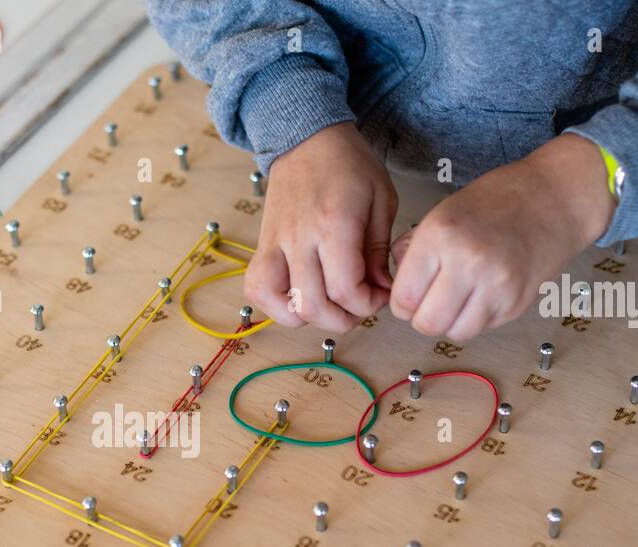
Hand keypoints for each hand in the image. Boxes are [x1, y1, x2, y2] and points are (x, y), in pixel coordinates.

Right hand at [245, 122, 397, 332]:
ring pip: (283, 305)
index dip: (368, 304)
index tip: (380, 294)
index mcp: (334, 224)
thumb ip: (379, 249)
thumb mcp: (381, 199)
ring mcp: (275, 244)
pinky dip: (275, 306)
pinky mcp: (262, 246)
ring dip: (310, 317)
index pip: (346, 289)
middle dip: (344, 318)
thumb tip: (379, 289)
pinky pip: (256, 289)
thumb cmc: (349, 164)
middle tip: (359, 304)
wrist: (306, 137)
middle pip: (315, 306)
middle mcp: (300, 238)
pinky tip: (297, 299)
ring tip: (329, 304)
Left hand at [389, 133, 615, 340]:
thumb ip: (412, 252)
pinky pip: (484, 328)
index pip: (402, 299)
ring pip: (456, 333)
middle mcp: (468, 262)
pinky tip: (485, 292)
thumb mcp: (441, 214)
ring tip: (460, 297)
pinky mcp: (518, 302)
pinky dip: (478, 317)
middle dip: (424, 317)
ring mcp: (497, 285)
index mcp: (439, 236)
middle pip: (426, 324)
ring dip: (452, 322)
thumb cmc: (494, 203)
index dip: (402, 303)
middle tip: (433, 301)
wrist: (554, 198)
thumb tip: (395, 289)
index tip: (411, 295)